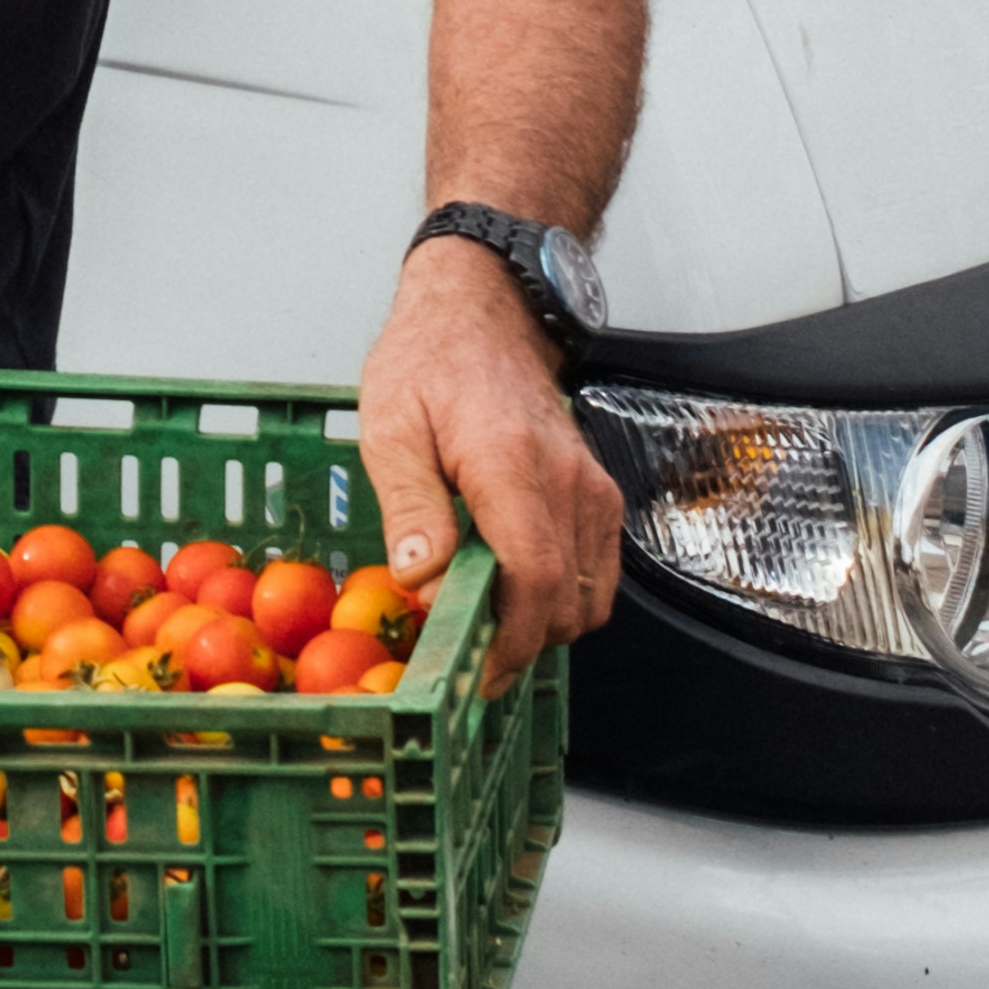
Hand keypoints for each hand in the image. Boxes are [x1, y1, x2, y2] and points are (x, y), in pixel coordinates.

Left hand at [357, 240, 621, 671]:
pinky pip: (598, 572)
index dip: (509, 643)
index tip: (473, 676)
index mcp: (513, 466)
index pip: (535, 580)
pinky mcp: (598, 494)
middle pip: (568, 603)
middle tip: (467, 662)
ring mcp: (591, 489)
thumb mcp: (390, 429)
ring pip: (591, 597)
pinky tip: (512, 594)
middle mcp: (568, 483)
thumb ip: (411, 509)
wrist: (481, 312)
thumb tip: (422, 582)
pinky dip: (562, 598)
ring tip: (485, 628)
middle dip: (521, 647)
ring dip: (542, 627)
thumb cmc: (427, 364)